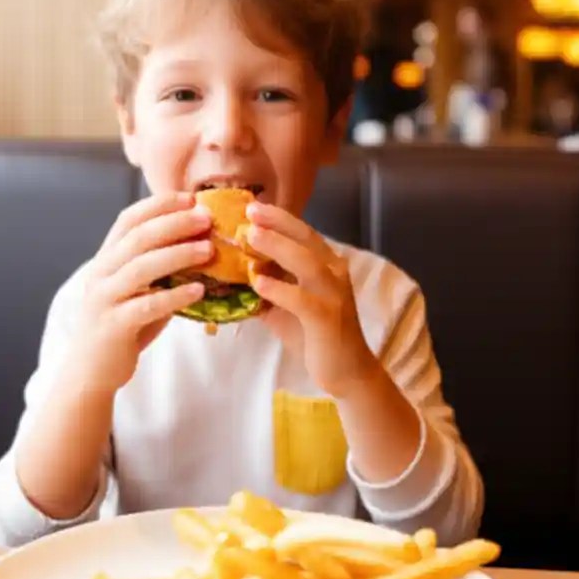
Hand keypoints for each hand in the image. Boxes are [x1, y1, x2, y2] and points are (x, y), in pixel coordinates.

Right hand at [69, 192, 214, 392]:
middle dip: (175, 224)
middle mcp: (101, 273)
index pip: (129, 219)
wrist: (90, 370)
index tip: (191, 198)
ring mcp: (104, 299)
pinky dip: (174, 296)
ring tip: (209, 250)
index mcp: (106, 259)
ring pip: (141, 268)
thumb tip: (203, 246)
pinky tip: (199, 290)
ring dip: (178, 255)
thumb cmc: (122, 326)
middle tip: (207, 218)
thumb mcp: (138, 290)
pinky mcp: (113, 326)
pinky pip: (146, 306)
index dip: (159, 205)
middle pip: (138, 238)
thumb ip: (159, 269)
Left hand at [245, 203, 381, 398]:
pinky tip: (258, 282)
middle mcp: (334, 274)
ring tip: (251, 236)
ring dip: (278, 247)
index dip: (279, 218)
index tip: (252, 206)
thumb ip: (266, 288)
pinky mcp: (328, 319)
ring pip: (307, 262)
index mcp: (326, 266)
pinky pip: (303, 299)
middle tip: (250, 211)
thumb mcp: (285, 307)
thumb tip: (232, 273)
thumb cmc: (314, 337)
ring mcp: (334, 295)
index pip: (303, 233)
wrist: (346, 372)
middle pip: (306, 238)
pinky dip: (280, 289)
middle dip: (277, 222)